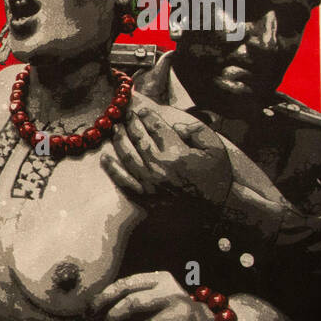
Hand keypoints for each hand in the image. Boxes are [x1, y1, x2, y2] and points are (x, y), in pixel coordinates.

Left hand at [90, 271, 218, 320]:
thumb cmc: (171, 308)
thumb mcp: (157, 292)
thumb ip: (133, 292)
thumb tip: (97, 305)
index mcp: (161, 279)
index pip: (127, 284)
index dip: (106, 295)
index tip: (92, 307)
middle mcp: (172, 293)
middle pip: (133, 302)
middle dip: (114, 314)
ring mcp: (180, 313)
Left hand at [103, 93, 231, 206]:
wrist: (215, 210)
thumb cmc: (216, 177)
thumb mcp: (215, 148)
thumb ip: (196, 131)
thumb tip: (175, 126)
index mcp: (176, 153)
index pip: (156, 128)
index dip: (148, 116)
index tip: (142, 110)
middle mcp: (158, 167)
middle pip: (139, 139)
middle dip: (131, 123)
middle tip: (126, 114)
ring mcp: (148, 182)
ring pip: (127, 156)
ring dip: (119, 139)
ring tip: (115, 128)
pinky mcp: (142, 196)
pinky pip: (122, 180)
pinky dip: (111, 168)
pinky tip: (104, 157)